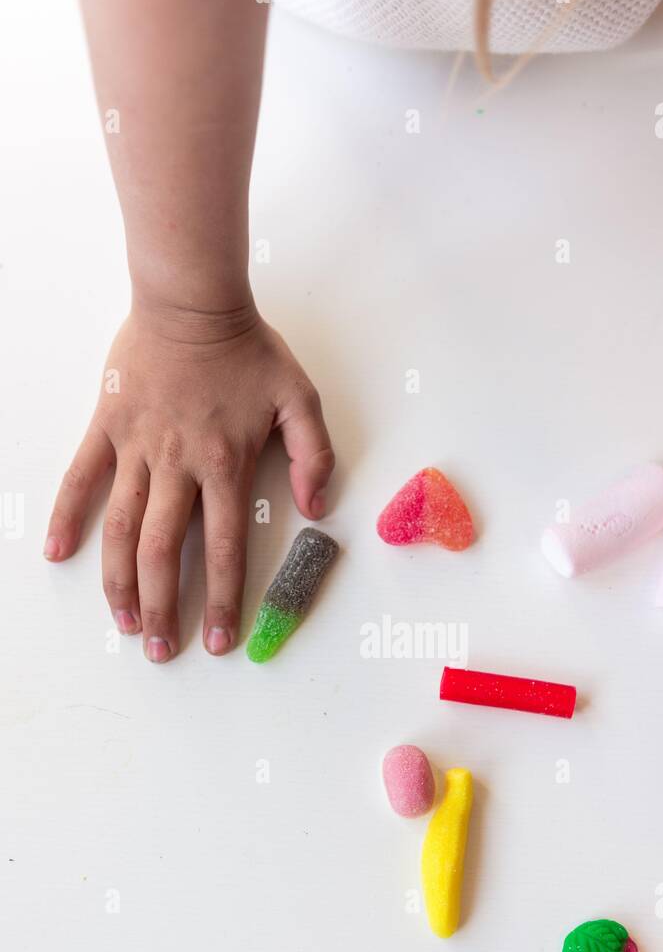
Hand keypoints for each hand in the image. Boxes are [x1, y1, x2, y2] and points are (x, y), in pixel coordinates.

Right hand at [44, 302, 334, 660]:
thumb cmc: (248, 350)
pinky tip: (59, 554)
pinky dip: (68, 516)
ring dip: (119, 582)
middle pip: (164, 552)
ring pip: (121, 528)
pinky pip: (81, 478)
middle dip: (165, 608)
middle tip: (163, 651)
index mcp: (226, 465)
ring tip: (125, 623)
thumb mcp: (300, 399)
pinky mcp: (107, 428)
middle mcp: (178, 466)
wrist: (191, 301)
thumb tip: (314, 511)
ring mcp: (137, 449)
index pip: (224, 549)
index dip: (222, 600)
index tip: (218, 641)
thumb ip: (315, 457)